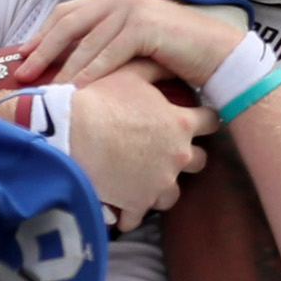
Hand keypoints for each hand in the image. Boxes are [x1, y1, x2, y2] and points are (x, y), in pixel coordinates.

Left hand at [18, 0, 243, 88]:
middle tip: (22, 74)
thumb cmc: (174, 54)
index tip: (21, 58)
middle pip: (67, 23)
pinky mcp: (144, 26)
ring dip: (63, 67)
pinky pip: (108, 52)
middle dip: (41, 50)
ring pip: (85, 41)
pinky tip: (77, 89)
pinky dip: (91, 72)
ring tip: (46, 89)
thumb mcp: (133, 45)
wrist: (215, 53)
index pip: (66, 14)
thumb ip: (105, 45)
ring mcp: (131, 9)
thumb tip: (68, 67)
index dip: (40, 36)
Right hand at [70, 60, 218, 230]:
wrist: (69, 133)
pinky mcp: (136, 204)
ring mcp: (159, 184)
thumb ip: (155, 68)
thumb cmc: (99, 99)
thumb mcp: (130, 73)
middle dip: (186, 158)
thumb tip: (168, 61)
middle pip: (200, 162)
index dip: (205, 120)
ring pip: (173, 194)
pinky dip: (129, 215)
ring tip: (142, 181)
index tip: (196, 121)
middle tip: (167, 152)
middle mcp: (177, 156)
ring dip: (160, 187)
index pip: (211, 122)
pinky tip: (119, 210)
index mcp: (180, 123)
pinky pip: (137, 218)